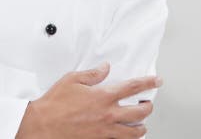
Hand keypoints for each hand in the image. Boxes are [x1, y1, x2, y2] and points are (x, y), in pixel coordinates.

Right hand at [16, 62, 161, 138]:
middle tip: (148, 103)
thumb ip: (92, 74)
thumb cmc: (55, 104)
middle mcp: (109, 114)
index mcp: (103, 96)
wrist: (44, 125)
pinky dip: (127, 138)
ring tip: (140, 122)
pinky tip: (125, 135)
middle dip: (148, 106)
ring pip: (136, 131)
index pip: (133, 87)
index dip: (148, 83)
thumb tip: (105, 68)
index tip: (156, 81)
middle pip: (141, 112)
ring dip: (141, 126)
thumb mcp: (72, 80)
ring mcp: (107, 130)